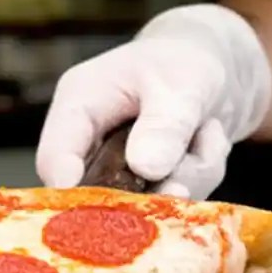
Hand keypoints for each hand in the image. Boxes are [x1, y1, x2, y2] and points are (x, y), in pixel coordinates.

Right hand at [35, 4, 271, 200]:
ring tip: (208, 131)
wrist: (216, 68)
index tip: (90, 210)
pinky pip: (171, 202)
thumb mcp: (183, 82)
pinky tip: (208, 141)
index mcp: (78, 106)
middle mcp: (89, 145)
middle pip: (94, 193)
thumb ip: (165, 124)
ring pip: (142, 202)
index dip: (67, 187)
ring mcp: (115, 171)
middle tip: (181, 186)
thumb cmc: (187, 62)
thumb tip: (146, 168)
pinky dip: (201, 175)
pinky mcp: (143, 188)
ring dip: (189, 175)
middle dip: (146, 191)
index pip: (55, 156)